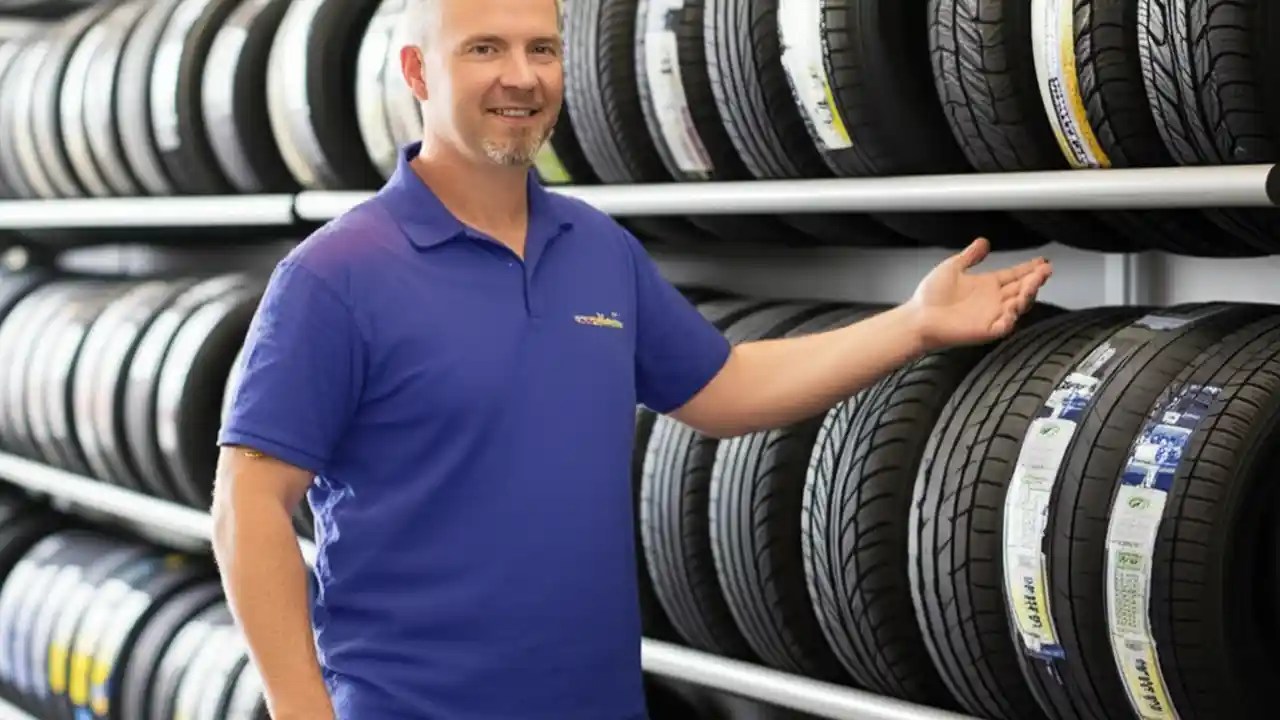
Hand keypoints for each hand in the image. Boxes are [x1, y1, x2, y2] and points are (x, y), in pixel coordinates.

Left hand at [908, 237, 1051, 351]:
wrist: (917, 316)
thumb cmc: (930, 295)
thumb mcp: (952, 268)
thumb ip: (970, 256)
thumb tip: (983, 242)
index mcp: (987, 285)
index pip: (1014, 275)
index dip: (1029, 269)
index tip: (1042, 261)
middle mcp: (993, 300)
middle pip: (1022, 289)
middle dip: (1035, 280)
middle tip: (1045, 271)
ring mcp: (991, 316)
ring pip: (1018, 306)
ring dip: (1028, 295)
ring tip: (1032, 284)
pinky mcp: (985, 330)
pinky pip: (1004, 326)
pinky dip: (1011, 318)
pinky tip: (1013, 307)